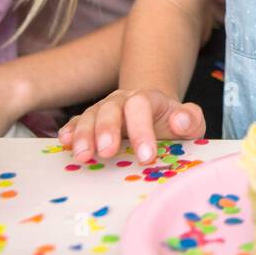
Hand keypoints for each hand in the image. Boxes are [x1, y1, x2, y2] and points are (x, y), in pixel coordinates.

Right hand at [58, 88, 205, 163]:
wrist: (156, 113)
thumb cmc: (172, 123)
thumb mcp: (190, 122)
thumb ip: (190, 119)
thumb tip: (178, 121)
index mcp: (148, 98)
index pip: (141, 106)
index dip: (142, 130)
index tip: (146, 156)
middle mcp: (122, 100)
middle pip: (111, 108)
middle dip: (107, 129)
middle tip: (107, 152)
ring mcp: (104, 109)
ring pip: (90, 115)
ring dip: (84, 135)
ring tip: (83, 156)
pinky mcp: (91, 122)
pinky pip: (77, 122)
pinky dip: (70, 131)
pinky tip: (65, 143)